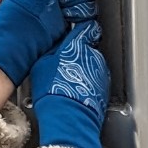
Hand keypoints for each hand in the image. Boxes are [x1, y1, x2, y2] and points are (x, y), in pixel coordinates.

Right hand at [30, 20, 110, 147]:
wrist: (70, 120)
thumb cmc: (54, 92)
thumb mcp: (42, 64)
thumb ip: (52, 49)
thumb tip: (55, 43)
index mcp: (78, 46)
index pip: (86, 27)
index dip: (81, 27)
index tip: (76, 27)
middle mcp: (94, 57)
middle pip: (88, 47)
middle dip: (79, 51)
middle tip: (63, 60)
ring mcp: (102, 73)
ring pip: (92, 63)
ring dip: (84, 67)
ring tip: (67, 78)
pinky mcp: (105, 89)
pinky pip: (95, 78)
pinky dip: (88, 81)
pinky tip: (74, 89)